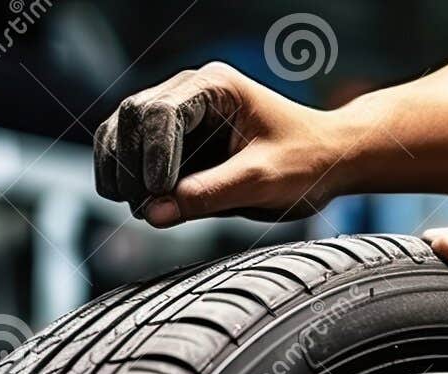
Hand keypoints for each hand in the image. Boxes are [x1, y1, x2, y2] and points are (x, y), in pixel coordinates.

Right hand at [93, 62, 345, 225]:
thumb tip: (153, 212)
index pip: (162, 112)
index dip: (152, 154)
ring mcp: (181, 114)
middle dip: (130, 161)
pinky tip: (132, 202)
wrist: (326, 161)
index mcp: (215, 86)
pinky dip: (128, 173)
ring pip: (126, 129)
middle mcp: (191, 92)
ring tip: (134, 207)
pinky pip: (137, 150)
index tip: (156, 193)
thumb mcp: (261, 182)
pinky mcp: (178, 140)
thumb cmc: (305, 162)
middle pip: (133, 115)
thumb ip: (208, 195)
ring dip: (121, 167)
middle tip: (140, 207)